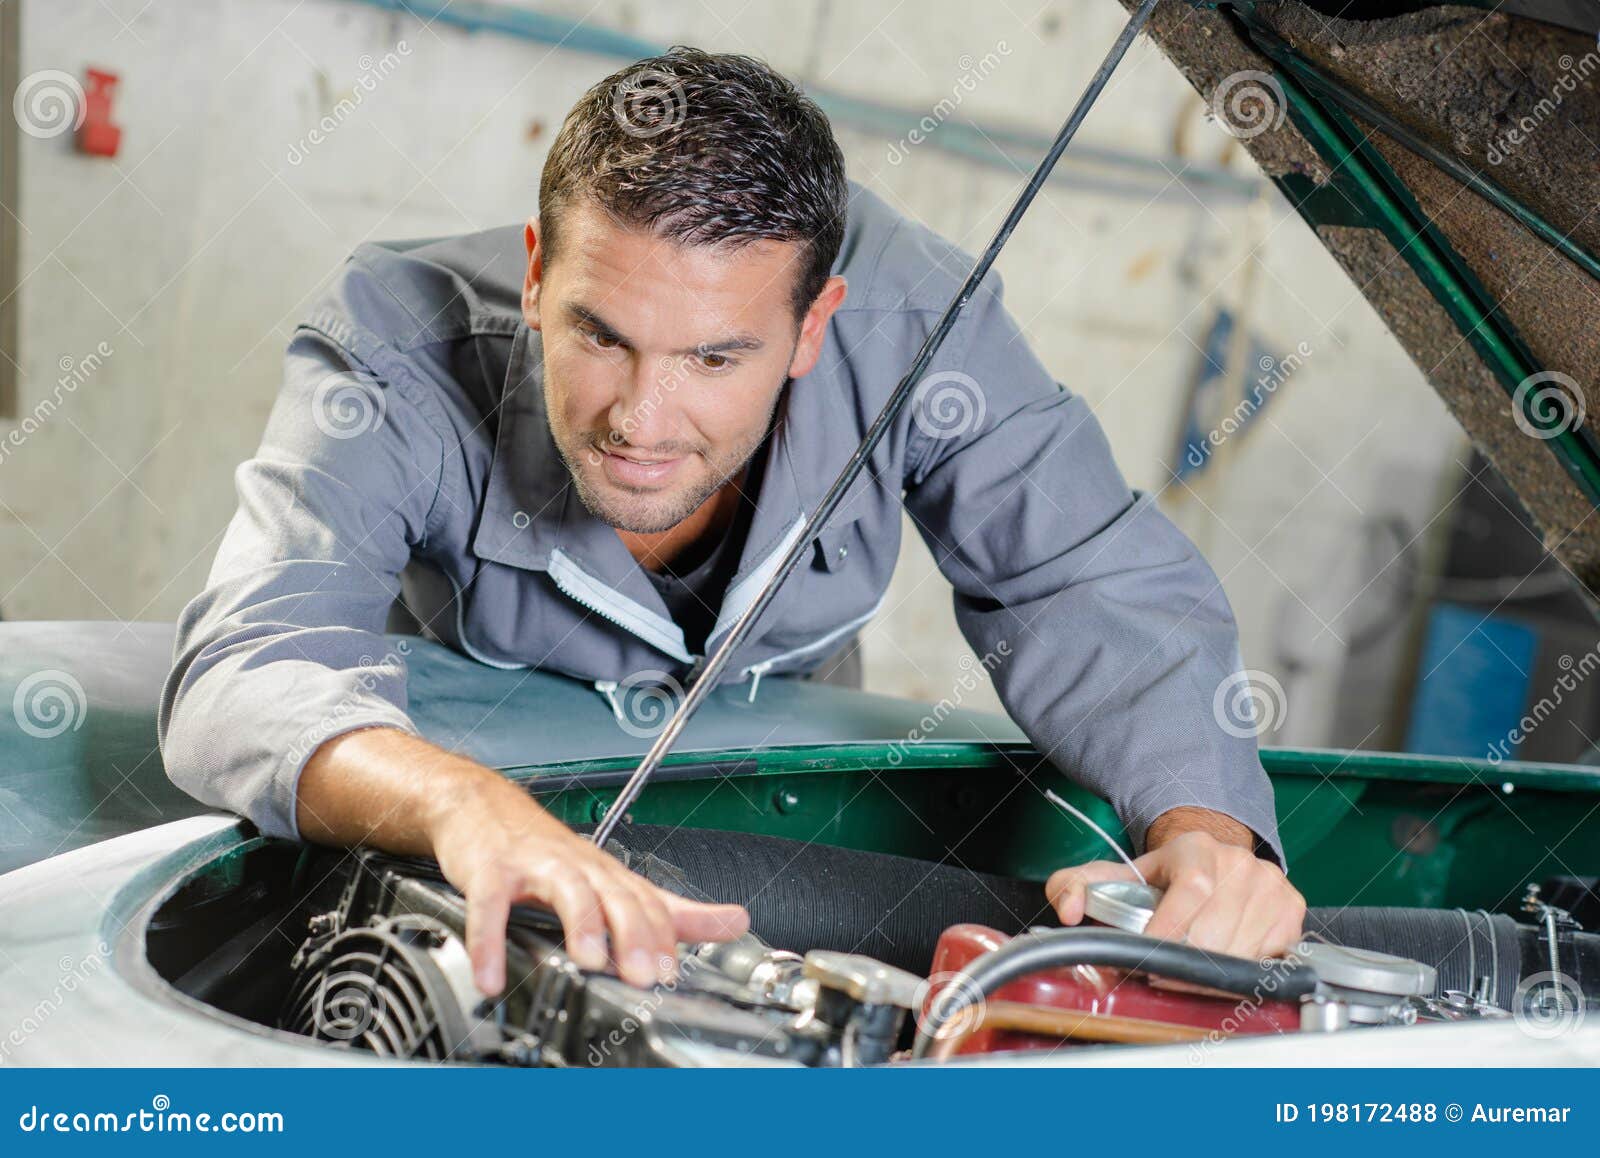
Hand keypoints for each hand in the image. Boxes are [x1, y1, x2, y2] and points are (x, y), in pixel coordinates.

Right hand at [429, 778, 748, 994]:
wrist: (482, 808)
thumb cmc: (546, 852)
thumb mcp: (612, 879)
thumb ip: (671, 910)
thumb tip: (736, 920)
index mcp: (609, 875)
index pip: (648, 903)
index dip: (664, 937)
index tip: (672, 974)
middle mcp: (579, 867)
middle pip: (616, 895)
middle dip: (634, 934)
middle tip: (644, 974)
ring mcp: (535, 866)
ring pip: (566, 890)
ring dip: (580, 924)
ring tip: (587, 962)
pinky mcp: (491, 870)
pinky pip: (491, 906)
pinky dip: (490, 942)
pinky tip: (492, 975)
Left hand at [1045, 819, 1304, 960]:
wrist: (1210, 864)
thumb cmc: (1161, 879)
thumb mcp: (1113, 876)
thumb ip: (1074, 885)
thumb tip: (1068, 909)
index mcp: (1196, 848)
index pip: (1193, 889)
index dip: (1171, 928)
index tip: (1151, 953)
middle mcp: (1240, 862)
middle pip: (1215, 930)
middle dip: (1184, 961)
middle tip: (1162, 970)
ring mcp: (1271, 886)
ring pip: (1241, 951)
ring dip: (1210, 973)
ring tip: (1187, 966)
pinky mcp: (1291, 913)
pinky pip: (1267, 960)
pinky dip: (1240, 974)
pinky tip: (1220, 963)